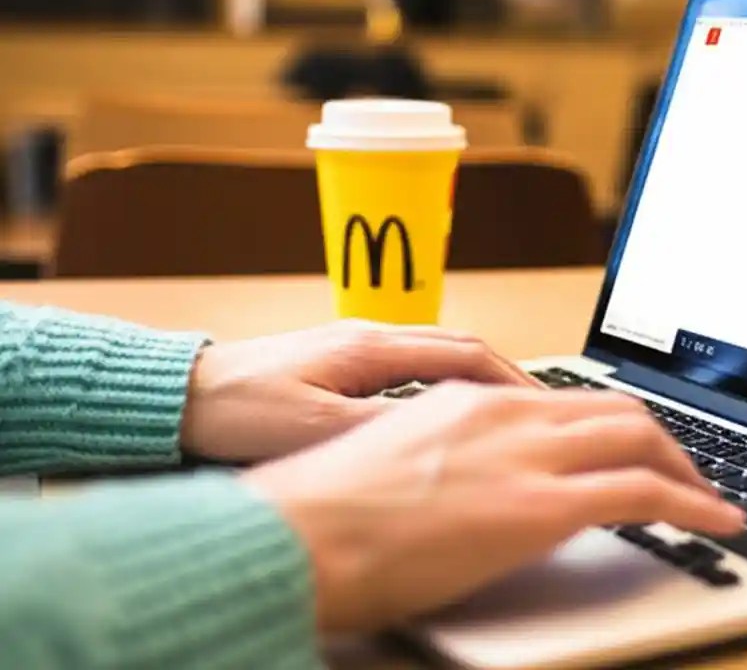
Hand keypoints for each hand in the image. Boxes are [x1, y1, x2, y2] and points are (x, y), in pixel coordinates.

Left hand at [181, 320, 537, 461]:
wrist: (178, 397)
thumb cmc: (237, 409)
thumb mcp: (313, 427)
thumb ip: (380, 427)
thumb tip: (445, 434)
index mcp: (371, 347)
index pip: (464, 352)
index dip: (511, 379)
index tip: (542, 404)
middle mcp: (370, 338)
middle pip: (460, 348)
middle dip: (506, 378)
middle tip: (540, 410)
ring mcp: (355, 349)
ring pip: (438, 357)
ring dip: (478, 382)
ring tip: (507, 415)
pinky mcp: (340, 366)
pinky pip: (414, 369)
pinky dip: (447, 388)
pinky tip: (450, 416)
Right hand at [241, 382, 745, 630]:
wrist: (292, 540)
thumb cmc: (321, 518)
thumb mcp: (395, 463)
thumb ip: (452, 461)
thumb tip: (479, 487)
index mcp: (471, 400)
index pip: (571, 400)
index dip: (618, 425)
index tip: (635, 449)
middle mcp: (507, 412)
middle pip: (618, 410)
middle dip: (664, 442)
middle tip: (684, 473)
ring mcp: (527, 454)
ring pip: (641, 439)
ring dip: (686, 469)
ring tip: (708, 499)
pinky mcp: (540, 505)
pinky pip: (644, 492)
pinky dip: (693, 504)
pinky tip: (715, 522)